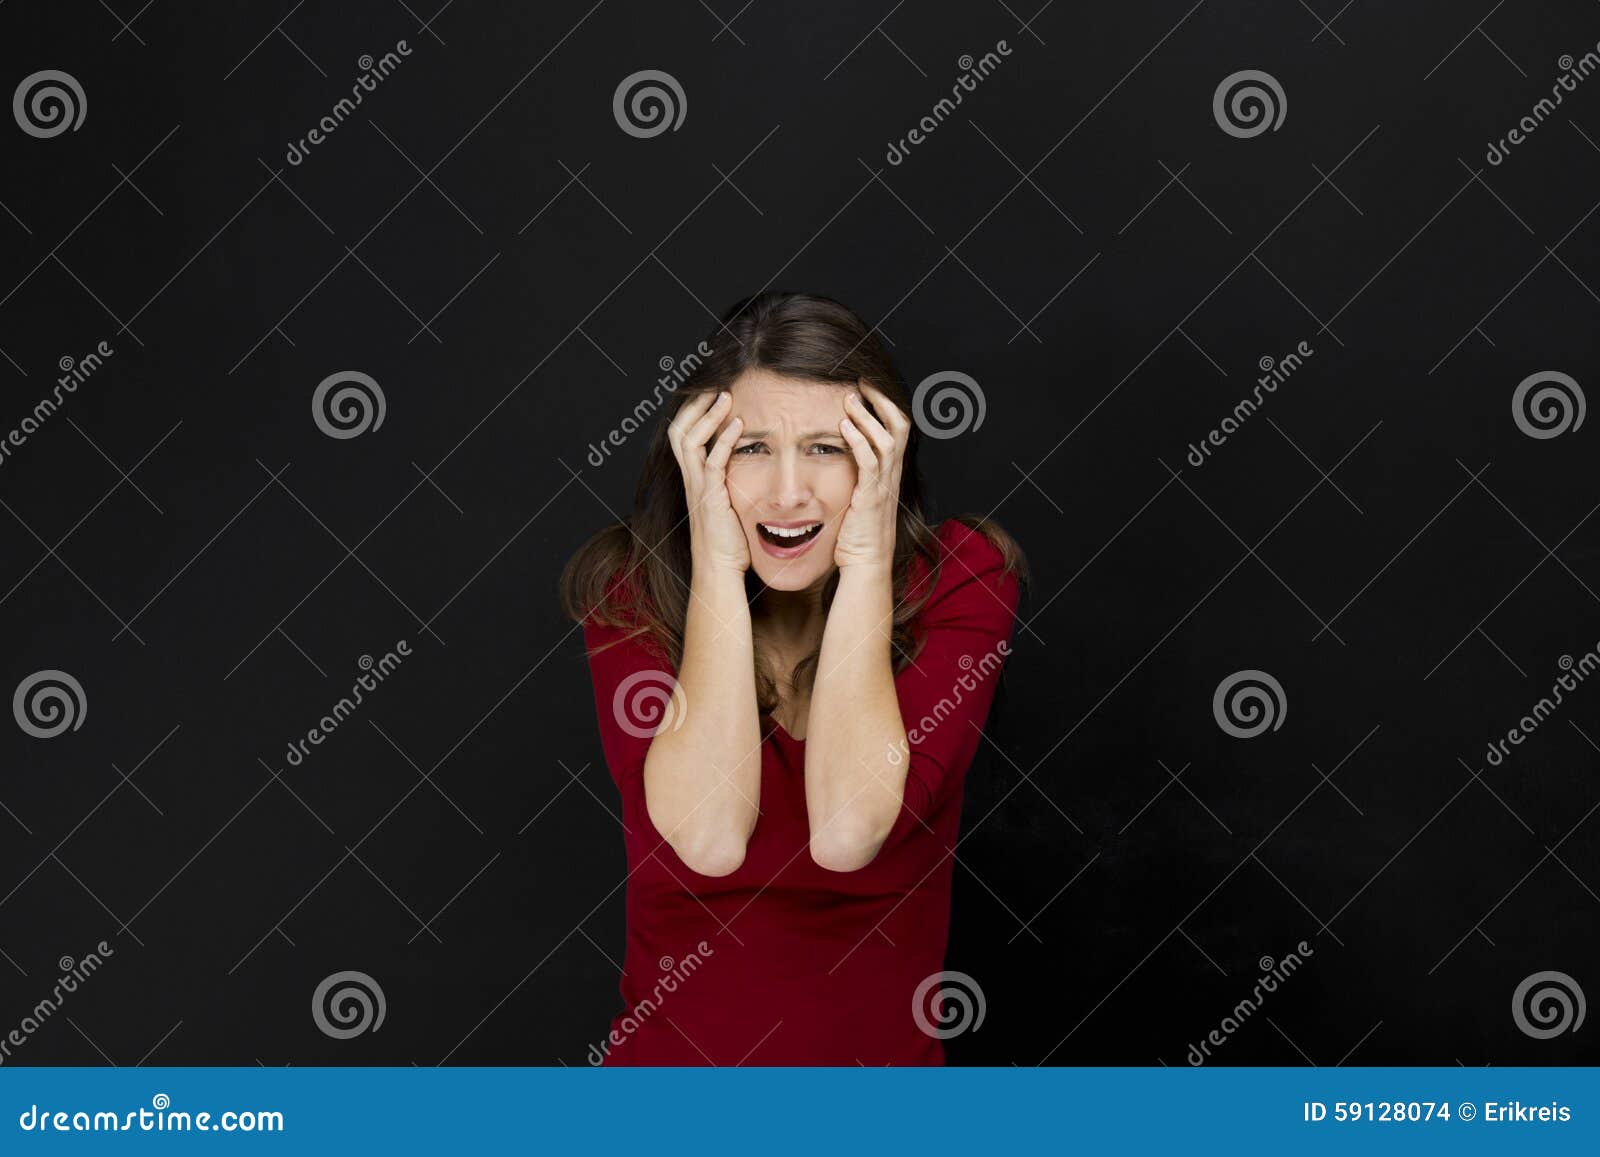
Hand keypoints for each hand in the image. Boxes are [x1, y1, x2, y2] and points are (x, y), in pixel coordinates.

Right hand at [668, 390, 749, 574]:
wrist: (721, 570)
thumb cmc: (730, 541)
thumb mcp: (728, 503)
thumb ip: (732, 480)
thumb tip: (753, 460)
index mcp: (694, 478)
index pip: (684, 434)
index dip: (694, 410)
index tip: (712, 390)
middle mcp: (692, 479)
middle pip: (679, 429)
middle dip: (695, 404)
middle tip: (715, 384)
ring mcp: (699, 487)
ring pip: (691, 440)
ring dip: (708, 415)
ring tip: (726, 395)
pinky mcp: (711, 498)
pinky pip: (713, 462)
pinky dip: (725, 440)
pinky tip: (739, 425)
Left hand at [834, 382, 909, 570]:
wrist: (865, 563)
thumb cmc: (857, 532)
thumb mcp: (861, 494)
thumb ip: (858, 472)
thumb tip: (841, 449)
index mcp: (890, 470)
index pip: (897, 427)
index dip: (885, 404)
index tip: (866, 386)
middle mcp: (892, 473)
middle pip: (899, 424)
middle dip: (881, 399)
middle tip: (862, 381)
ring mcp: (884, 484)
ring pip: (885, 438)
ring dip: (866, 415)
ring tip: (849, 398)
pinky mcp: (871, 496)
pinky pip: (869, 462)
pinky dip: (858, 441)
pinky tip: (843, 427)